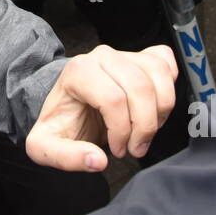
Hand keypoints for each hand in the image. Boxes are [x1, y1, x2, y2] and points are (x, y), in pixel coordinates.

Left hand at [26, 44, 177, 168]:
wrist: (69, 106)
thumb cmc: (62, 123)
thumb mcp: (46, 146)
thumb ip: (65, 157)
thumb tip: (96, 160)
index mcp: (79, 72)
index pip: (113, 99)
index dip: (121, 131)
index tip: (117, 149)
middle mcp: (102, 57)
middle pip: (140, 88)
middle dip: (144, 126)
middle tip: (135, 147)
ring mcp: (124, 54)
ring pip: (158, 75)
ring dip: (160, 111)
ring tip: (146, 130)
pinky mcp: (141, 56)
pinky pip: (166, 62)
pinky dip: (169, 87)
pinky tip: (155, 108)